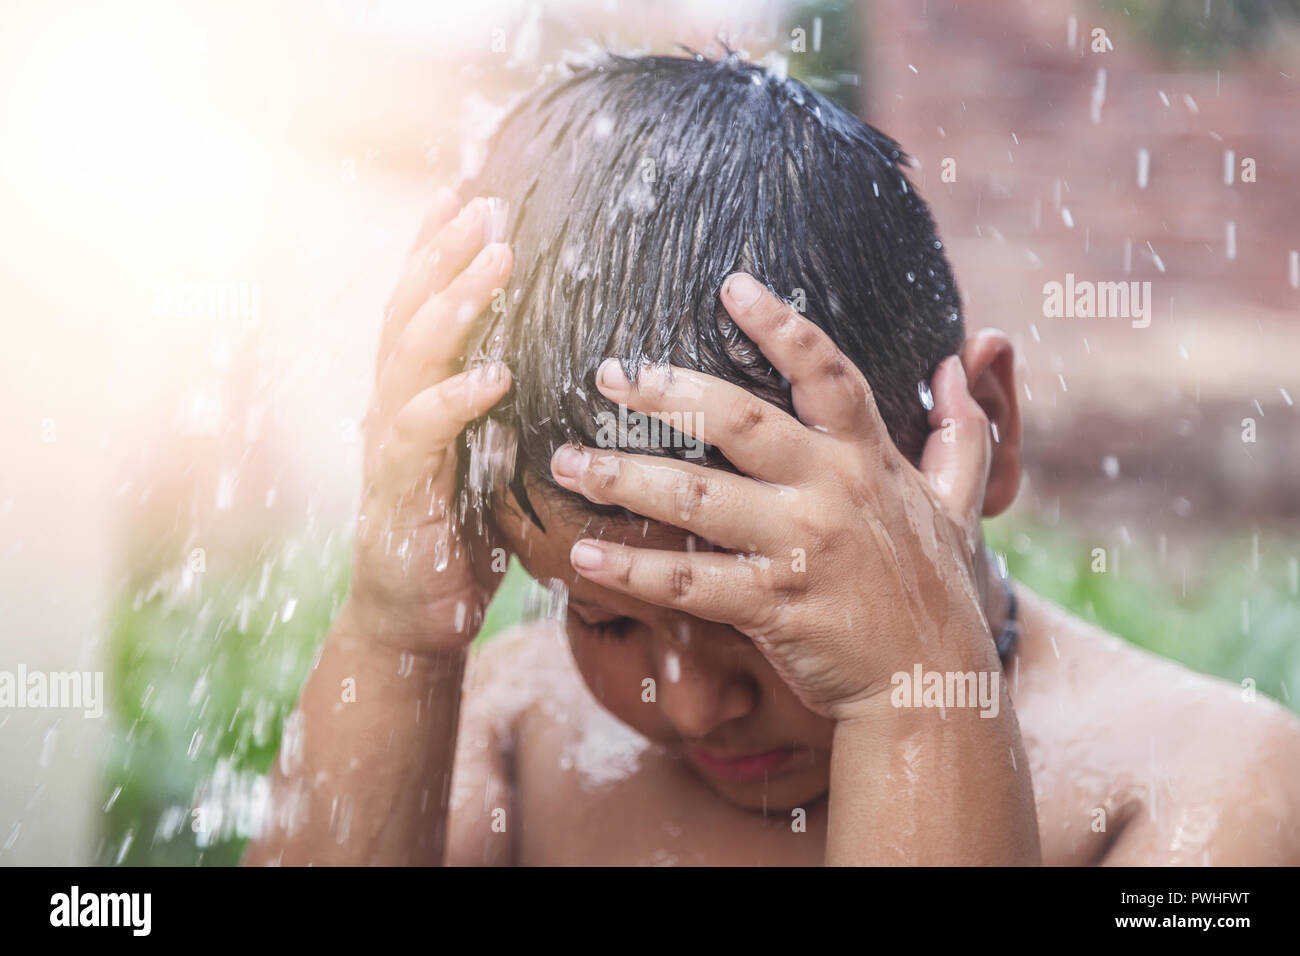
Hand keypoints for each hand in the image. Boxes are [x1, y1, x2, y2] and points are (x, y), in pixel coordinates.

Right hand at [348, 189, 513, 651]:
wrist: (415, 616)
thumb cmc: (461, 534)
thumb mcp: (488, 457)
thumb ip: (505, 407)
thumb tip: (558, 361)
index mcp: (414, 392)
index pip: (420, 303)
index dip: (437, 247)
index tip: (469, 191)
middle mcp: (393, 405)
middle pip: (409, 309)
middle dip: (446, 252)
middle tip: (488, 202)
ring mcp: (388, 443)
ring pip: (410, 355)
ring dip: (454, 304)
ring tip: (495, 261)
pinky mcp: (397, 489)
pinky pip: (420, 432)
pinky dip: (456, 398)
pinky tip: (494, 373)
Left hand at [549, 272, 996, 720]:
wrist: (933, 686)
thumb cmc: (938, 591)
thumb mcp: (961, 504)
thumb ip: (964, 430)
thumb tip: (966, 359)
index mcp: (868, 460)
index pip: (826, 374)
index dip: (781, 325)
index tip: (731, 284)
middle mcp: (831, 494)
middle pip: (738, 423)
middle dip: (666, 392)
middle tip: (607, 374)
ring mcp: (799, 551)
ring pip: (695, 501)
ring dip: (623, 477)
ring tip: (567, 460)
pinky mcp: (771, 607)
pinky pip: (686, 584)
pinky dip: (630, 573)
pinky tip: (581, 556)